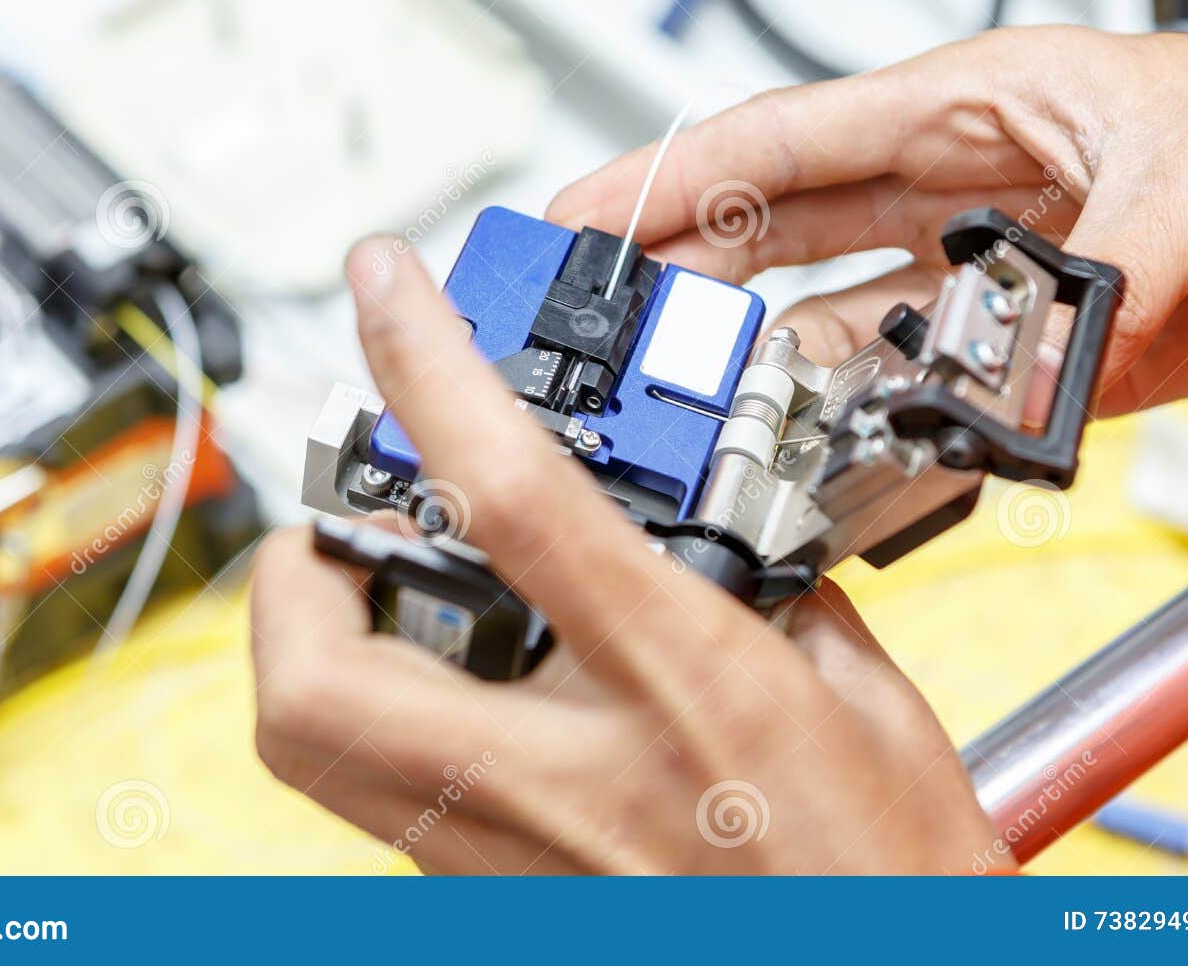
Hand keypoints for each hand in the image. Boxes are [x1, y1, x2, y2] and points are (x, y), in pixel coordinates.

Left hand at [251, 241, 1001, 874]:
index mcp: (683, 690)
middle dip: (296, 560)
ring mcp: (512, 857)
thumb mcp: (863, 695)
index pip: (511, 499)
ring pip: (314, 746)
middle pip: (319, 668)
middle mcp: (569, 780)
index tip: (388, 286)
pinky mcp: (495, 901)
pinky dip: (377, 712)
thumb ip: (769, 589)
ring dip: (310, 637)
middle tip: (344, 506)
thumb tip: (703, 515)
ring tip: (367, 582)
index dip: (426, 366)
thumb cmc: (892, 881)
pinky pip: (380, 796)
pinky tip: (449, 681)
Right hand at [549, 23, 1187, 412]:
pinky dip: (868, 418)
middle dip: (683, 277)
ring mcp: (976, 275)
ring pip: (833, 320)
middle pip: (777, 233)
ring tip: (707, 408)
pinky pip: (913, 387)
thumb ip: (1102, 281)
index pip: (785, 140)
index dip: (669, 176)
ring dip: (770, 366)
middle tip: (607, 332)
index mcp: (970, 106)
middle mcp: (954, 190)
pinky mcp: (1016, 347)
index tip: (579, 217)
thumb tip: (1026, 376)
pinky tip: (825, 440)